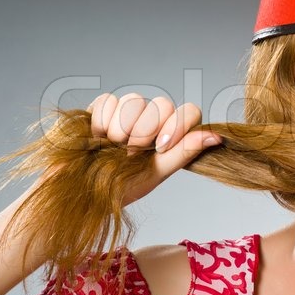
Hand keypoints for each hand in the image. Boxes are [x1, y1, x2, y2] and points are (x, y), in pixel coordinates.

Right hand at [86, 93, 221, 205]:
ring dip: (122, 130)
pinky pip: (108, 101)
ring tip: (111, 149)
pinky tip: (96, 138)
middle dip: (146, 132)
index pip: (188, 111)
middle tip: (131, 153)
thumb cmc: (118, 187)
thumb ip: (184, 152)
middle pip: (162, 104)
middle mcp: (150, 119)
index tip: (160, 147)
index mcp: (169, 134)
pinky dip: (102, 122)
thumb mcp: (156, 173)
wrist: (78, 193)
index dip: (177, 125)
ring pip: (134, 100)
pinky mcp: (100, 108)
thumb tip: (217, 137)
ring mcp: (126, 112)